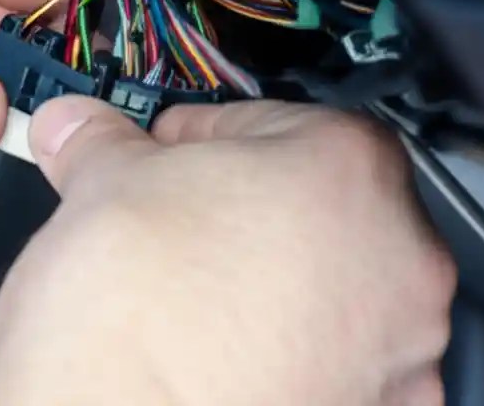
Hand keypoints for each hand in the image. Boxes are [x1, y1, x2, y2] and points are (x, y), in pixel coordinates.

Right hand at [0, 98, 455, 405]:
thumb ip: (103, 143)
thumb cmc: (133, 320)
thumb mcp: (102, 186)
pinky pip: (341, 364)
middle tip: (180, 223)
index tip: (168, 154)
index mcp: (348, 167)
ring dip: (280, 284)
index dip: (208, 135)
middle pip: (320, 205)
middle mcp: (399, 257)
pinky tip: (232, 357)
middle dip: (250, 209)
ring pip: (337, 289)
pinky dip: (297, 357)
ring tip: (199, 299)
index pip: (278, 120)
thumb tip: (83, 132)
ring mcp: (396, 348)